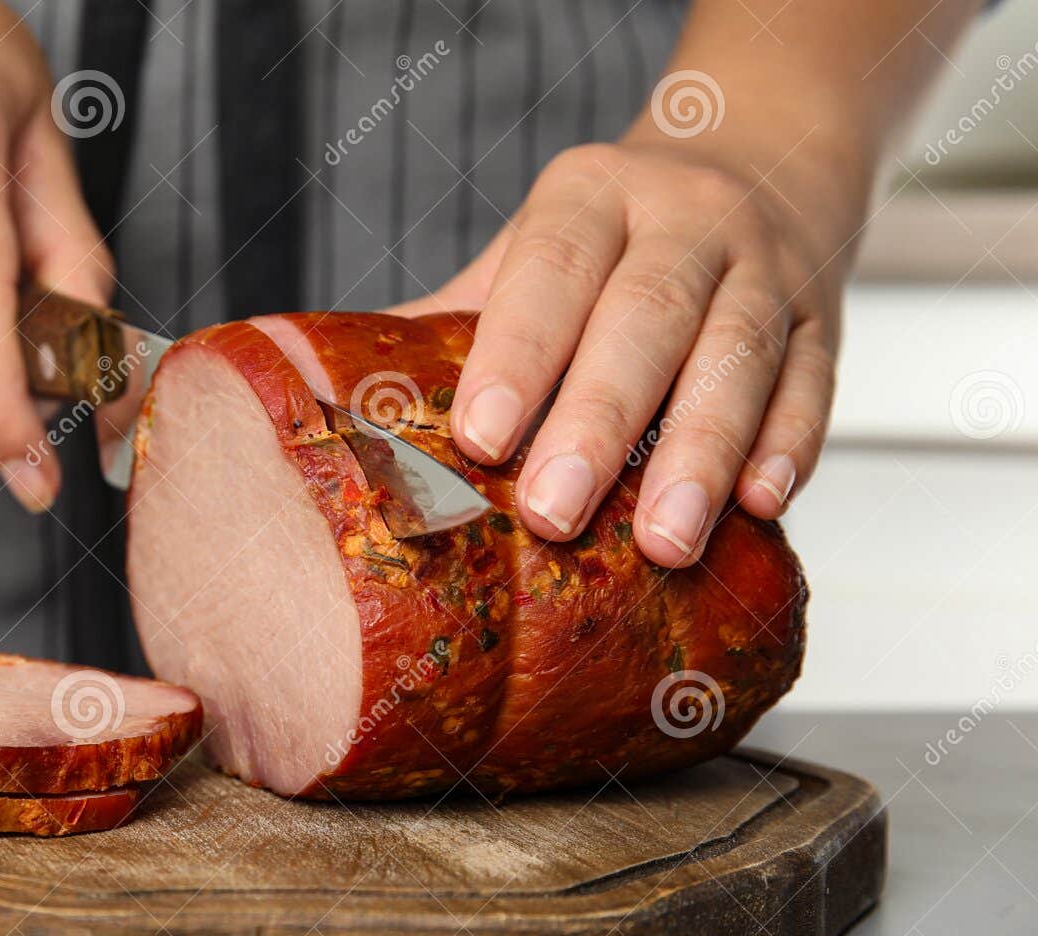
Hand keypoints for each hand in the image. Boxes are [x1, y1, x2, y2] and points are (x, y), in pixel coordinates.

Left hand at [392, 135, 856, 566]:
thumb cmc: (611, 241)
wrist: (756, 164)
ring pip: (738, 357)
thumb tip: (335, 411)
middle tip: (555, 512)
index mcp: (590, 198)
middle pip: (646, 319)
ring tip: (663, 542)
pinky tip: (759, 508)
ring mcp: (765, 267)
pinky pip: (813, 384)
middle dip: (598, 420)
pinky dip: (787, 446)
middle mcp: (684, 220)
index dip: (517, 353)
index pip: (551, 271)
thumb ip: (453, 323)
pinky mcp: (827, 319)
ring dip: (702, 455)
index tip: (481, 438)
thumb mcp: (531, 253)